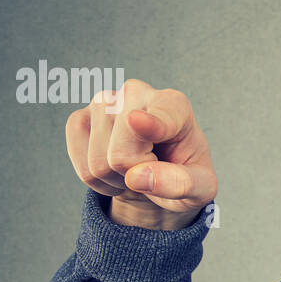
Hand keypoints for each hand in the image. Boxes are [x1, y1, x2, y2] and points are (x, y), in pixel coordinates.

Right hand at [65, 79, 217, 229]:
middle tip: (152, 166)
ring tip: (135, 166)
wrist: (159, 170)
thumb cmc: (184, 174)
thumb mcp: (201, 188)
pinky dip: (96, 179)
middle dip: (135, 174)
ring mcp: (104, 102)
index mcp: (175, 105)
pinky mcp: (79, 118)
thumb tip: (136, 177)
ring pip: (99, 163)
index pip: (157, 116)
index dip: (149, 124)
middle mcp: (136, 93)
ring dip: (116, 178)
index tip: (138, 121)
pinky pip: (81, 166)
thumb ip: (180, 183)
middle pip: (121, 154)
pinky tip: (114, 167)